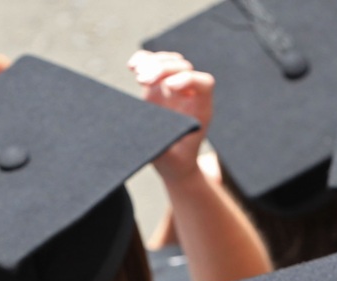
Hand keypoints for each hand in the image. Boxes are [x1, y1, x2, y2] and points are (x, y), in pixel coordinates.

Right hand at [128, 50, 213, 183]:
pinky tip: (132, 65)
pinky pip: (154, 66)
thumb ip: (162, 143)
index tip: (169, 87)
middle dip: (163, 69)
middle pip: (183, 68)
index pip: (203, 84)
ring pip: (169, 62)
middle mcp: (190, 94)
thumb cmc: (176, 162)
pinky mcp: (158, 87)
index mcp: (201, 109)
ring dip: (153, 62)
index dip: (188, 80)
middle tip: (143, 79)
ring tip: (137, 72)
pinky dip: (143, 61)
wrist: (174, 163)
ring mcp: (174, 88)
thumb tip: (145, 128)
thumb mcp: (170, 158)